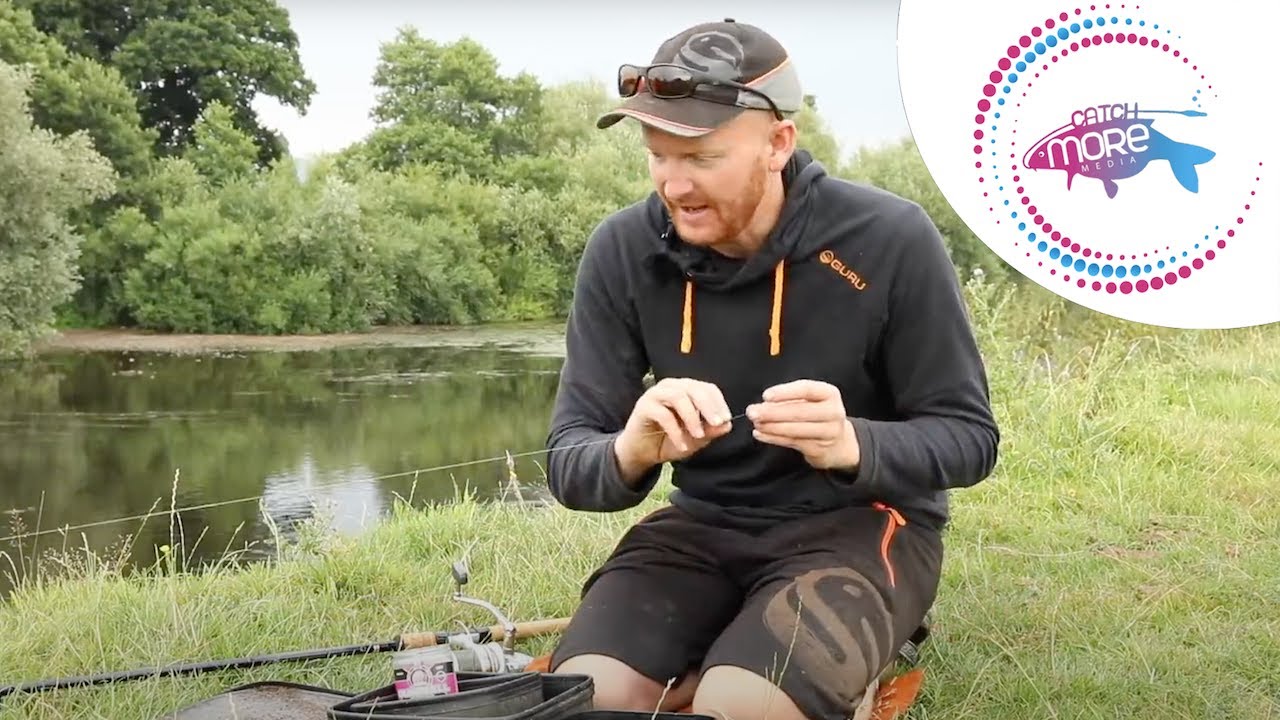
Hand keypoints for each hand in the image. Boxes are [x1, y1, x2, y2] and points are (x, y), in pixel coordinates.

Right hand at [614, 378, 733, 477]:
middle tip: (717, 424)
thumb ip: (710, 431)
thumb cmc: (670, 441)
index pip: (707, 388)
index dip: (718, 402)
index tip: (725, 419)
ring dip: (692, 417)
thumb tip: (727, 425)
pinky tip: (682, 445)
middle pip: (694, 388)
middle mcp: (671, 387)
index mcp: (686, 390)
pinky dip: (675, 431)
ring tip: (698, 435)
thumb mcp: (695, 439)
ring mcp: (655, 394)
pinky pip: (663, 414)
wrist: (642, 452)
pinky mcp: (643, 406)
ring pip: (678, 396)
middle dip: (708, 407)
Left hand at [746, 380, 859, 470]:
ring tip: (755, 423)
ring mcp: (828, 433)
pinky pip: (792, 442)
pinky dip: (773, 438)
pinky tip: (760, 434)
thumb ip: (790, 399)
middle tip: (752, 412)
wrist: (839, 443)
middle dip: (772, 412)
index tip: (766, 396)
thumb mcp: (810, 401)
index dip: (785, 393)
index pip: (807, 390)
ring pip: (795, 429)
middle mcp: (833, 412)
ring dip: (771, 427)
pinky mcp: (819, 449)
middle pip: (800, 412)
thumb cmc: (817, 415)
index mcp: (829, 394)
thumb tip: (763, 404)